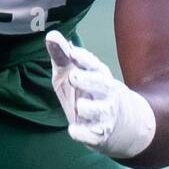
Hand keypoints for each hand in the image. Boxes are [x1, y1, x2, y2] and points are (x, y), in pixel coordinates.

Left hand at [45, 29, 155, 159]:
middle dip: (88, 80)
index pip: (94, 64)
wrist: (117, 124)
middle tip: (73, 77)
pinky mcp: (101, 134)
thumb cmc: (88, 91)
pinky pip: (92, 134)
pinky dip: (82, 133)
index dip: (84, 58)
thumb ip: (62, 56)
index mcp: (99, 75)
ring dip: (87, 108)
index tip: (72, 53)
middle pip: (101, 84)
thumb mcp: (73, 72)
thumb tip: (50, 35)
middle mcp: (106, 92)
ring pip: (98, 110)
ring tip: (80, 106)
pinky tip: (72, 130)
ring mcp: (105, 113)